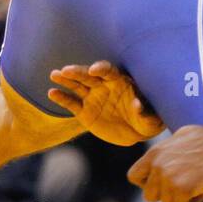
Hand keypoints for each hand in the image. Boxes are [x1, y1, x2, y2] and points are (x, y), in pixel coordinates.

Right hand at [48, 61, 164, 145]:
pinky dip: (62, 97)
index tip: (95, 70)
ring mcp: (92, 98)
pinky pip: (71, 103)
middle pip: (89, 76)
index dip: (102, 69)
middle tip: (66, 70)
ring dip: (66, 80)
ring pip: (77, 86)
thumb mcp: (150, 118)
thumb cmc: (148, 120)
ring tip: (54, 74)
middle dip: (78, 72)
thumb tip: (137, 104)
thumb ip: (144, 110)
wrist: (138, 132)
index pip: (109, 71)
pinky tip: (52, 93)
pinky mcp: (84, 112)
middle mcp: (104, 86)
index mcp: (120, 82)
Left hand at [128, 123, 202, 201]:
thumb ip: (166, 153)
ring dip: (182, 198)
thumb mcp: (179, 138)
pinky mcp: (183, 188)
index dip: (147, 183)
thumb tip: (161, 163)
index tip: (163, 181)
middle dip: (166, 194)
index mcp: (154, 153)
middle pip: (150, 196)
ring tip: (198, 183)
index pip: (133, 176)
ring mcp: (169, 177)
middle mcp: (157, 166)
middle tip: (185, 185)